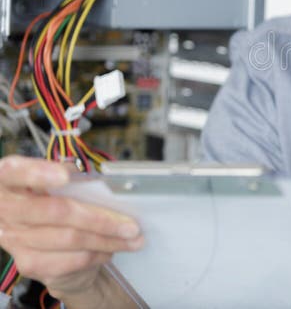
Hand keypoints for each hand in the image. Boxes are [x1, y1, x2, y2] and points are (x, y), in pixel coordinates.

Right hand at [0, 156, 143, 299]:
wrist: (43, 244)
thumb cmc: (55, 202)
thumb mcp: (60, 183)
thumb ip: (73, 177)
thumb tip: (103, 180)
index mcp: (9, 180)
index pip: (14, 172)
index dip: (37, 173)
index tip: (65, 175)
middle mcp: (6, 210)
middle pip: (56, 211)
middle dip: (99, 219)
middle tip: (131, 224)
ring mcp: (14, 239)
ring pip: (70, 239)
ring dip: (108, 240)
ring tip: (132, 238)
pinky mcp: (28, 263)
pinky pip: (71, 259)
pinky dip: (97, 253)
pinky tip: (111, 249)